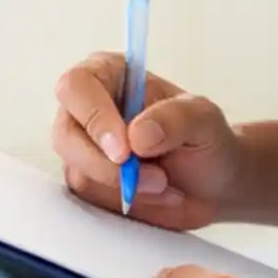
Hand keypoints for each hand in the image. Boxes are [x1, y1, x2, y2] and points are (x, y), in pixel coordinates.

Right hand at [52, 52, 244, 229]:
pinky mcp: (87, 181)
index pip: (77, 87)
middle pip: (65, 136)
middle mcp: (87, 109)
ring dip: (124, 187)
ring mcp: (82, 148)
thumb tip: (137, 135)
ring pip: (78, 171)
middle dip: (107, 165)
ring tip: (166, 184)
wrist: (212, 184)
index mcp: (109, 76)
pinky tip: (156, 195)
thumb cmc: (205, 141)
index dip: (94, 117)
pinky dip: (126, 201)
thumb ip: (176, 119)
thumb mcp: (204, 121)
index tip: (124, 151)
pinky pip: (90, 198)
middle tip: (155, 178)